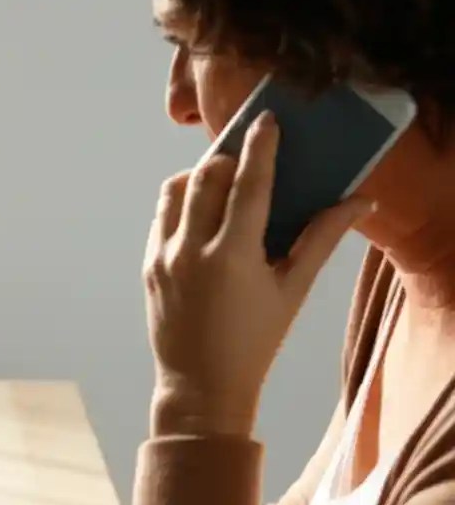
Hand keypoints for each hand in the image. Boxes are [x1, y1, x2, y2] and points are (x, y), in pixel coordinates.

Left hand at [143, 111, 374, 436]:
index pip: (247, 185)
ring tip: (221, 180)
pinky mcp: (148, 265)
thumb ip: (320, 240)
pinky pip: (161, 217)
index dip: (258, 148)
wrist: (200, 385)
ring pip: (175, 191)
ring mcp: (163, 257)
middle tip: (246, 151)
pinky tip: (201, 208)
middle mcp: (190, 250)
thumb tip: (357, 202)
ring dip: (199, 177)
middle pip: (205, 177)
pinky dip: (181, 203)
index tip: (265, 120)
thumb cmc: (255, 340)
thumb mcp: (292, 291)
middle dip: (227, 157)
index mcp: (231, 256)